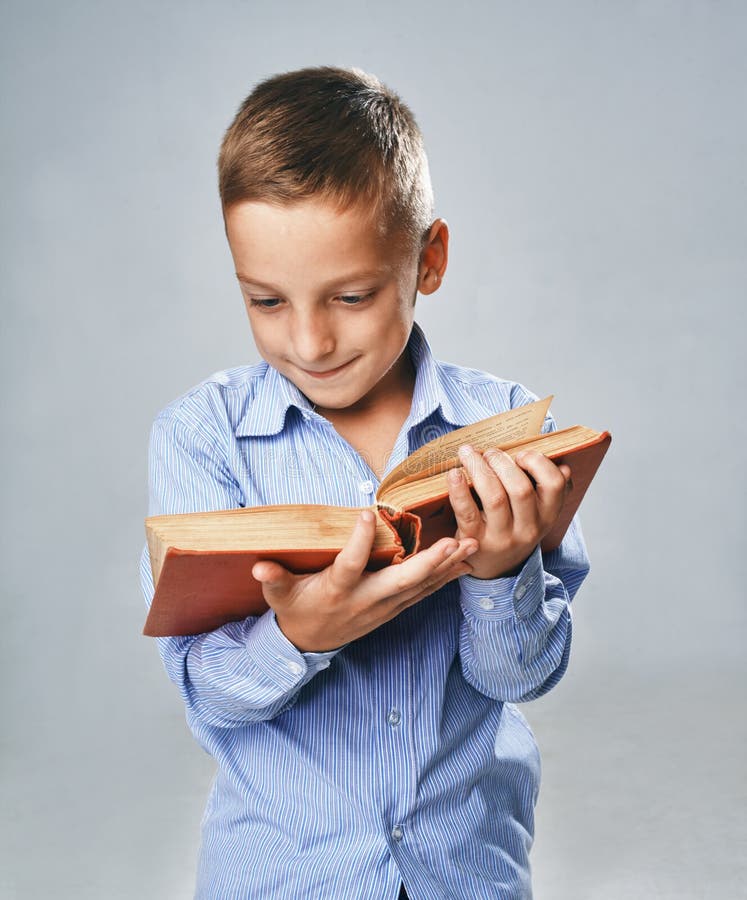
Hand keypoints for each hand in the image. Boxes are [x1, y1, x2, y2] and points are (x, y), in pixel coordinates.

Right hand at [252, 510, 477, 651]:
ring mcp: (384, 606)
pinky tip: (466, 563)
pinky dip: (446, 577)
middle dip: (429, 562)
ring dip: (447, 567)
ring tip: (471, 545)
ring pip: (421, 586)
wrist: (309, 644)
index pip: (349, 565)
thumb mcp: (279, 596)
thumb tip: (258, 565)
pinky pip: (424, 592)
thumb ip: (273, 579)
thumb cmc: (295, 610)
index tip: (365, 514)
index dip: (356, 542)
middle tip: (453, 541)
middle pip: (401, 581)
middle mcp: (366, 600)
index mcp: (337, 591)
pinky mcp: (394, 608)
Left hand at [447, 445, 571, 579]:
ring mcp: (501, 537)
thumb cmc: (513, 529)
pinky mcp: (475, 541)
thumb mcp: (536, 513)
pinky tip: (454, 473)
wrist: (493, 568)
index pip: (554, 484)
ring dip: (479, 469)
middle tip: (490, 452)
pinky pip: (467, 512)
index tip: (520, 454)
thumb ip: (546, 490)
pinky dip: (458, 490)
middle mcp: (527, 529)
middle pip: (520, 489)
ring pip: (494, 497)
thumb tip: (563, 467)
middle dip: (503, 462)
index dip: (538, 462)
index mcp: (546, 516)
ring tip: (468, 453)